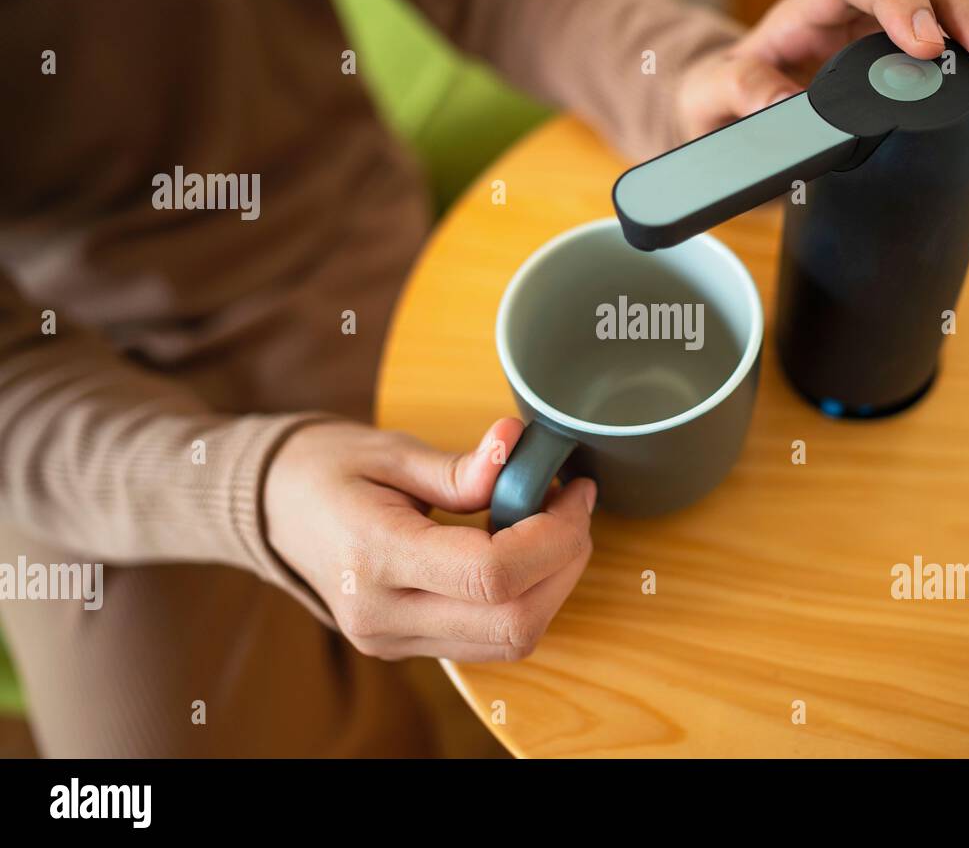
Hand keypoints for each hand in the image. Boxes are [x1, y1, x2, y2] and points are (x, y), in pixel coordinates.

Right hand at [264, 418, 594, 661]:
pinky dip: (525, 598)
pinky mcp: (406, 646)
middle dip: (566, 562)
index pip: (493, 574)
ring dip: (553, 584)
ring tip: (549, 524)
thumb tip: (519, 446)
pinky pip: (490, 639)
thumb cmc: (325, 469)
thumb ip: (461, 466)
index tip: (574, 490)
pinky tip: (522, 551)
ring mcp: (393, 641)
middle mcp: (384, 616)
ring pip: (512, 641)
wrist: (269, 509)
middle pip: (515, 622)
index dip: (555, 534)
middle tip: (572, 507)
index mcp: (375, 557)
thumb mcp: (391, 451)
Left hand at [675, 0, 968, 140]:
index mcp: (806, 9)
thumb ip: (740, 91)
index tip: (924, 45)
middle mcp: (851, 14)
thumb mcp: (712, 94)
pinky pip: (948, 61)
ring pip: (945, 12)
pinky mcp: (899, 72)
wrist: (724, 117)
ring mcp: (880, 39)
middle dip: (961, 8)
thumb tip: (783, 105)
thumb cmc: (717, 95)